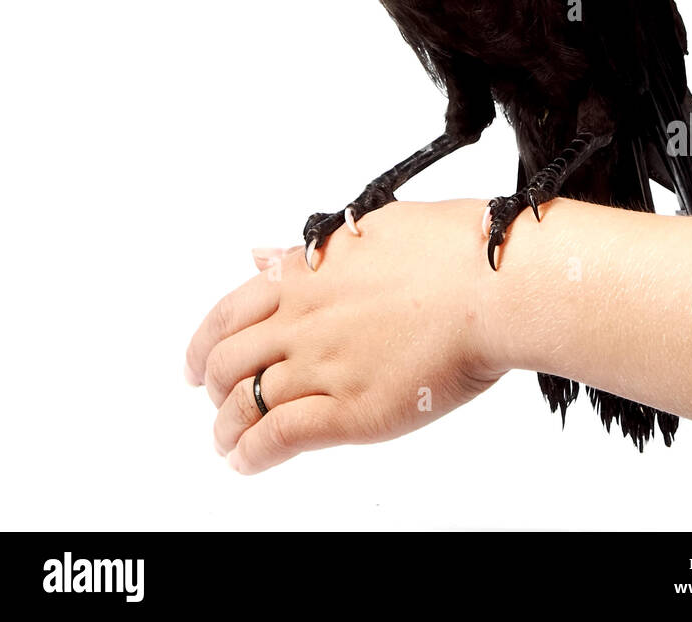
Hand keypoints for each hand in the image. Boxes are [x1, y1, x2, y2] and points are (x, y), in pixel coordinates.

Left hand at [184, 199, 501, 473]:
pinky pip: (279, 435)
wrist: (492, 286)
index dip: (205, 342)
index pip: (231, 311)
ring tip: (227, 443)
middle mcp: (303, 318)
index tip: (198, 362)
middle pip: (228, 360)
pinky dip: (252, 453)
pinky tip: (247, 462)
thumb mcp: (370, 229)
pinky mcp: (349, 409)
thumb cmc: (451, 250)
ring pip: (245, 403)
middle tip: (217, 403)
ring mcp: (322, 365)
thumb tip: (262, 254)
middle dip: (214, 387)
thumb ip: (312, 250)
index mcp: (308, 272)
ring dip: (227, 428)